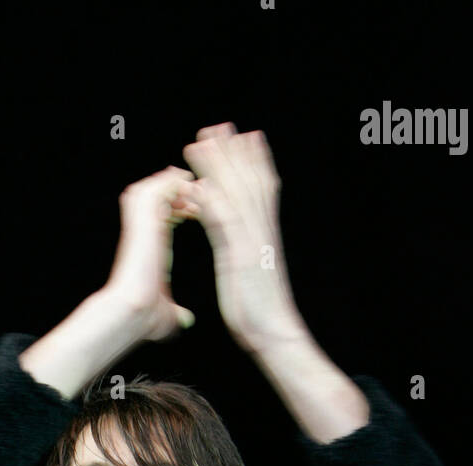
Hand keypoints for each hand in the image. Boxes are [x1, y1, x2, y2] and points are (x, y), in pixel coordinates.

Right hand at [103, 166, 196, 341]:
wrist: (134, 313)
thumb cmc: (146, 317)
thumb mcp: (168, 314)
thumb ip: (177, 313)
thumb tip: (186, 320)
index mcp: (150, 250)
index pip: (160, 220)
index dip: (177, 210)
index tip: (196, 210)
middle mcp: (142, 235)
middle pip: (153, 198)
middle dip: (172, 189)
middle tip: (194, 186)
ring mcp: (139, 227)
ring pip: (151, 189)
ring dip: (169, 182)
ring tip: (188, 177)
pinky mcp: (141, 222)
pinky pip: (153, 190)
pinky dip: (167, 182)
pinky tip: (184, 179)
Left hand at [178, 122, 302, 352]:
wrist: (274, 331)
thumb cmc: (263, 311)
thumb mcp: (256, 275)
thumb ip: (251, 255)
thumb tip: (247, 249)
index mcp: (264, 235)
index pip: (261, 188)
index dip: (252, 160)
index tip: (243, 137)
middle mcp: (261, 231)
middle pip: (248, 181)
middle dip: (234, 152)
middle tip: (220, 126)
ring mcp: (251, 241)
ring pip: (235, 194)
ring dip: (218, 165)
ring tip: (201, 141)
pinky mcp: (240, 256)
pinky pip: (224, 222)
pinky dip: (212, 201)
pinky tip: (198, 184)